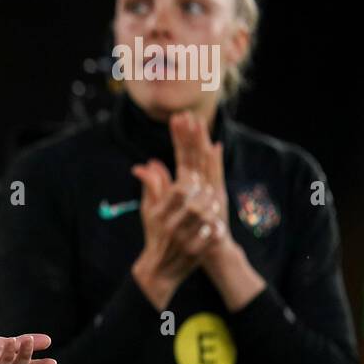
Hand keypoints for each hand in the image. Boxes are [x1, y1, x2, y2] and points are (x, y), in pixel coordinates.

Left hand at [169, 111, 237, 275]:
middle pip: (195, 154)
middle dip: (190, 135)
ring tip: (198, 125)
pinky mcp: (218, 198)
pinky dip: (214, 162)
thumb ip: (157, 184)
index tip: (176, 118)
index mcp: (190, 183)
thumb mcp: (163, 205)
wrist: (207, 249)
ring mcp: (211, 190)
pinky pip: (215, 177)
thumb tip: (145, 164)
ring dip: (201, 143)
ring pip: (205, 161)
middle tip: (186, 115)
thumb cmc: (184, 229)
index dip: (180, 138)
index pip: (184, 155)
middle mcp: (203, 183)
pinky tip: (213, 148)